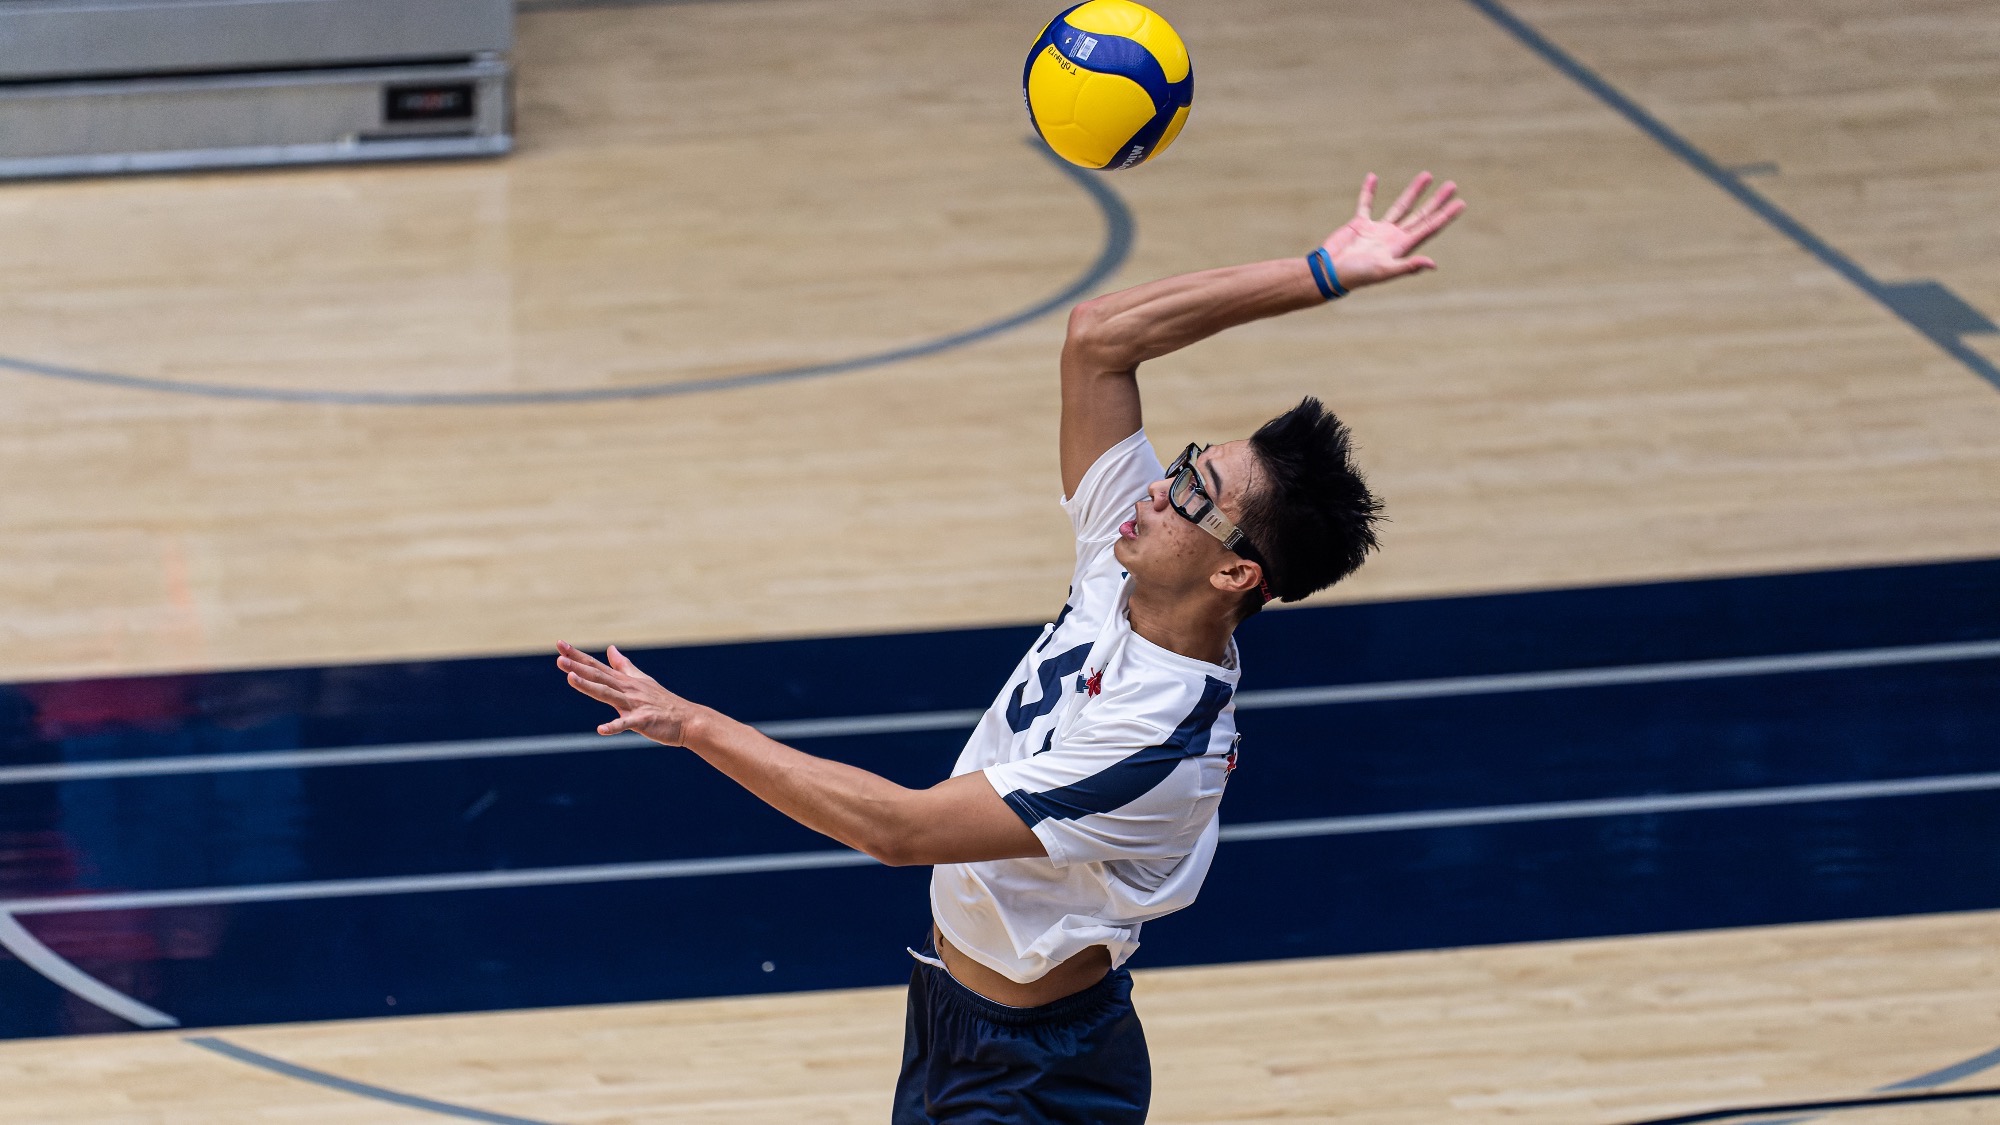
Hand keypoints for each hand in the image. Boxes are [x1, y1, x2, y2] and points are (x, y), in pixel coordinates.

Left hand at [556, 641, 705, 746]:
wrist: (688, 719)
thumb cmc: (663, 702)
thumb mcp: (641, 680)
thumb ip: (623, 666)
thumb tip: (610, 648)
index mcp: (624, 681)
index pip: (596, 666)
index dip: (577, 655)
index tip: (560, 644)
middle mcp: (627, 689)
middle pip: (598, 676)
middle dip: (578, 667)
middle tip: (559, 658)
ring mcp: (634, 704)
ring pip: (608, 694)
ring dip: (589, 686)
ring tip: (571, 679)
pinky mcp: (643, 721)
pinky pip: (626, 724)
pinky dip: (614, 726)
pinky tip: (601, 729)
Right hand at [1320, 171, 1465, 289]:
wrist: (1330, 272)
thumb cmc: (1357, 275)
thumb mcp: (1384, 271)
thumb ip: (1408, 266)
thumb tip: (1433, 264)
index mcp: (1402, 246)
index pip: (1429, 227)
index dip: (1445, 216)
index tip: (1461, 203)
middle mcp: (1393, 237)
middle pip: (1421, 215)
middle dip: (1436, 201)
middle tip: (1452, 185)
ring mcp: (1378, 230)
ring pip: (1400, 206)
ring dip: (1413, 192)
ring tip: (1427, 175)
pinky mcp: (1359, 224)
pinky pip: (1366, 204)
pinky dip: (1369, 191)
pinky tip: (1373, 177)